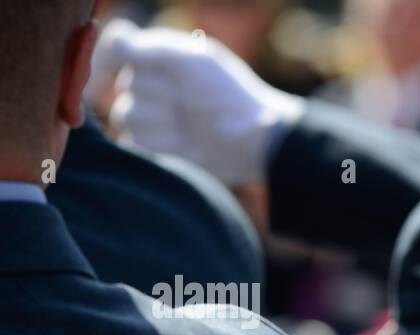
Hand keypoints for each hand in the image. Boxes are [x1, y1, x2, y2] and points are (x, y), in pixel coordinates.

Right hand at [95, 20, 303, 184]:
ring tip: (190, 128)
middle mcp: (148, 87)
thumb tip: (116, 43)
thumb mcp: (194, 60)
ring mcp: (148, 121)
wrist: (253, 142)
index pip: (115, 49)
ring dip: (164, 123)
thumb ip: (150, 47)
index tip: (117, 68)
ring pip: (127, 117)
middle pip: (125, 86)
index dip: (111, 59)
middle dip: (161, 96)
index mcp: (157, 59)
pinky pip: (134, 145)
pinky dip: (163, 146)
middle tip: (189, 105)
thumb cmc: (229, 95)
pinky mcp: (152, 152)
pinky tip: (187, 146)